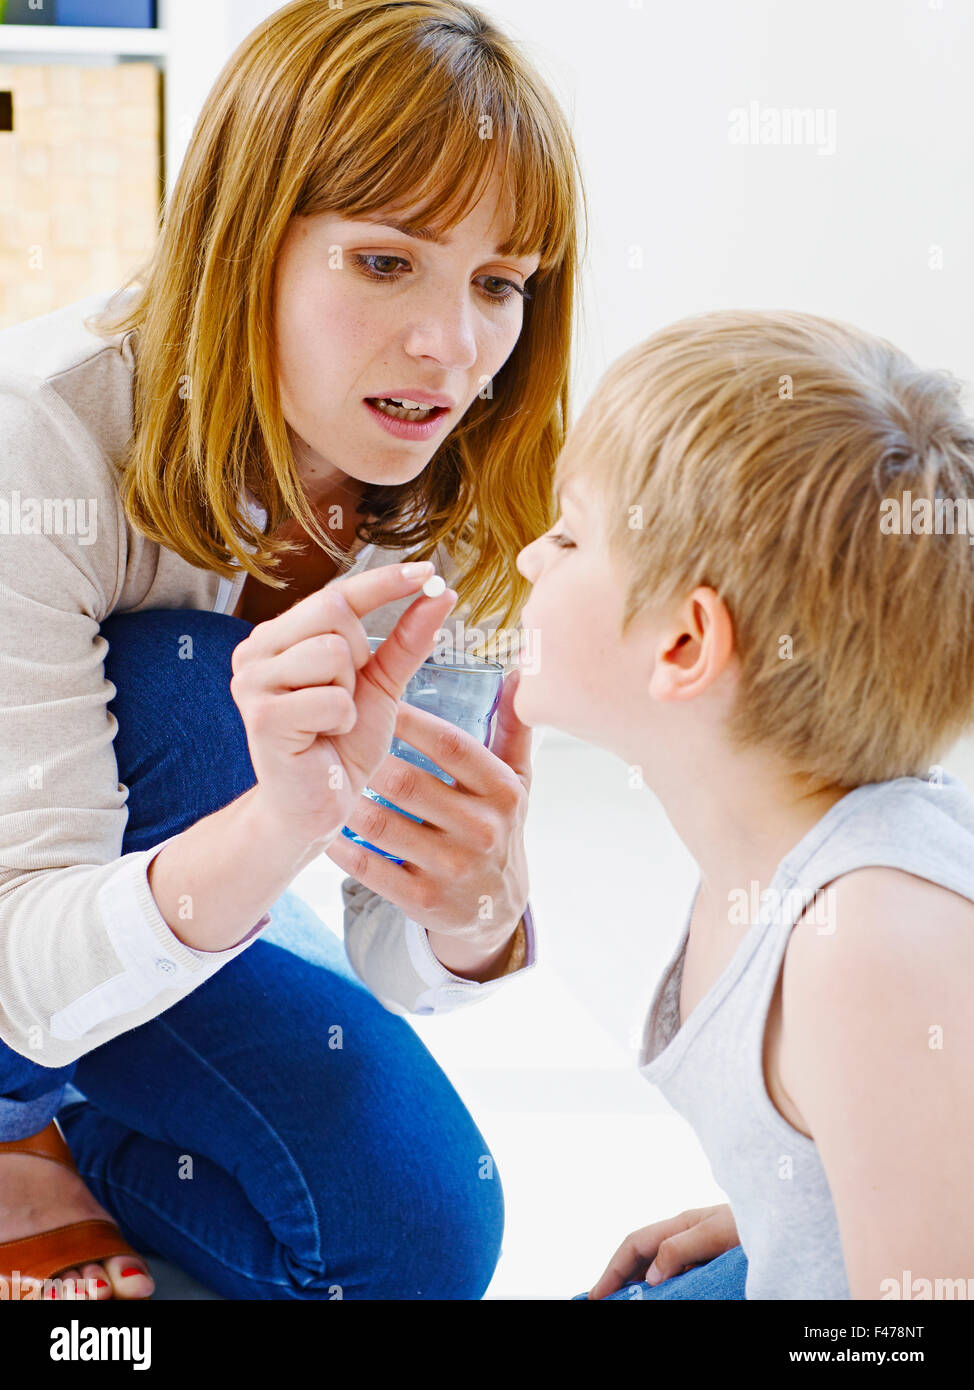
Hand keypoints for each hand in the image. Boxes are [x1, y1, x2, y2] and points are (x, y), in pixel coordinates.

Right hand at [229, 562, 457, 851]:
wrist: (316, 806)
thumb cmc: (342, 744)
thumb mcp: (381, 685)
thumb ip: (405, 640)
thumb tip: (439, 592)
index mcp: (280, 635)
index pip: (337, 593)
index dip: (383, 582)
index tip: (427, 570)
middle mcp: (256, 649)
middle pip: (334, 612)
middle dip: (360, 657)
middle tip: (346, 696)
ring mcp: (252, 680)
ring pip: (333, 652)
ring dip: (350, 694)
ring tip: (330, 721)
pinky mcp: (261, 716)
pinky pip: (330, 698)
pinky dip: (341, 722)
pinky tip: (321, 740)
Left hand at [325, 665, 531, 952]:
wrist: (497, 909)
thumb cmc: (499, 827)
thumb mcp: (517, 781)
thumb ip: (514, 728)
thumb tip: (523, 675)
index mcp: (502, 792)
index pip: (450, 745)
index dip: (409, 720)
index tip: (374, 697)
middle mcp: (481, 830)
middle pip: (407, 783)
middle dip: (365, 758)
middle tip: (333, 737)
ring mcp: (452, 868)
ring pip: (380, 825)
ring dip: (346, 800)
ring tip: (323, 778)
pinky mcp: (424, 900)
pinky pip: (369, 868)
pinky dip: (341, 847)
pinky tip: (325, 827)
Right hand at [586, 1203, 739, 1299]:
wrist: (785, 1217)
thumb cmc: (754, 1221)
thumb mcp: (717, 1233)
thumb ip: (682, 1247)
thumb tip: (650, 1274)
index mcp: (679, 1223)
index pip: (634, 1244)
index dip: (611, 1269)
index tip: (597, 1295)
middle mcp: (683, 1234)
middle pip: (640, 1256)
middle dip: (617, 1277)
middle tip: (601, 1302)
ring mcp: (694, 1248)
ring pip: (656, 1266)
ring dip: (637, 1284)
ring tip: (624, 1302)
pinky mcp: (708, 1260)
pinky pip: (676, 1275)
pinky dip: (661, 1288)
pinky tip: (659, 1297)